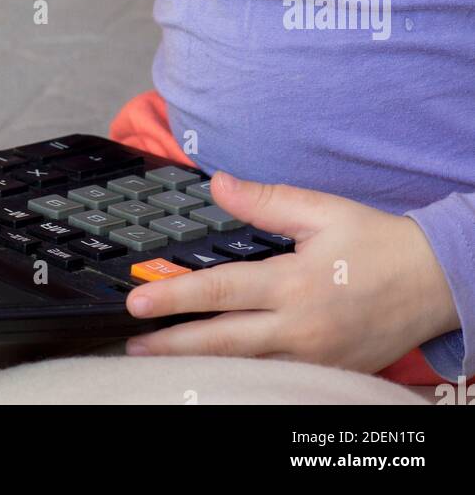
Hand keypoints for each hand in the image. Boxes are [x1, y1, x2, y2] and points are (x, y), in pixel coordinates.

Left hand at [124, 172, 459, 370]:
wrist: (432, 283)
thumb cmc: (376, 243)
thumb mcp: (320, 211)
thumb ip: (264, 201)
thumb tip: (219, 185)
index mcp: (293, 284)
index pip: (219, 292)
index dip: (173, 297)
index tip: (137, 301)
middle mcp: (299, 329)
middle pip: (221, 343)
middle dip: (172, 344)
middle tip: (131, 341)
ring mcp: (312, 358)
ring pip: (244, 368)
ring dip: (200, 363)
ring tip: (159, 360)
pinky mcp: (325, 374)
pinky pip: (272, 378)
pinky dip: (239, 375)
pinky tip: (215, 370)